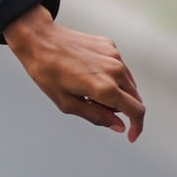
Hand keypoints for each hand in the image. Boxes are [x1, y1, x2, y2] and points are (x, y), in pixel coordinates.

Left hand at [2, 5, 144, 140]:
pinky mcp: (110, 46)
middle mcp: (116, 71)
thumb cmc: (48, 74)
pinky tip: (88, 73)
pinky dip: (111, 76)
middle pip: (134, 98)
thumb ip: (96, 116)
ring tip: (88, 90)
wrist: (39, 40)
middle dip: (122, 110)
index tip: (130, 136)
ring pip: (128, 83)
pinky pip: (119, 67)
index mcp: (105, 88)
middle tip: (94, 106)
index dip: (137, 127)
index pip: (136, 111)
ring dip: (117, 93)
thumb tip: (120, 126)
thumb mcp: (67, 103)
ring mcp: (114, 56)